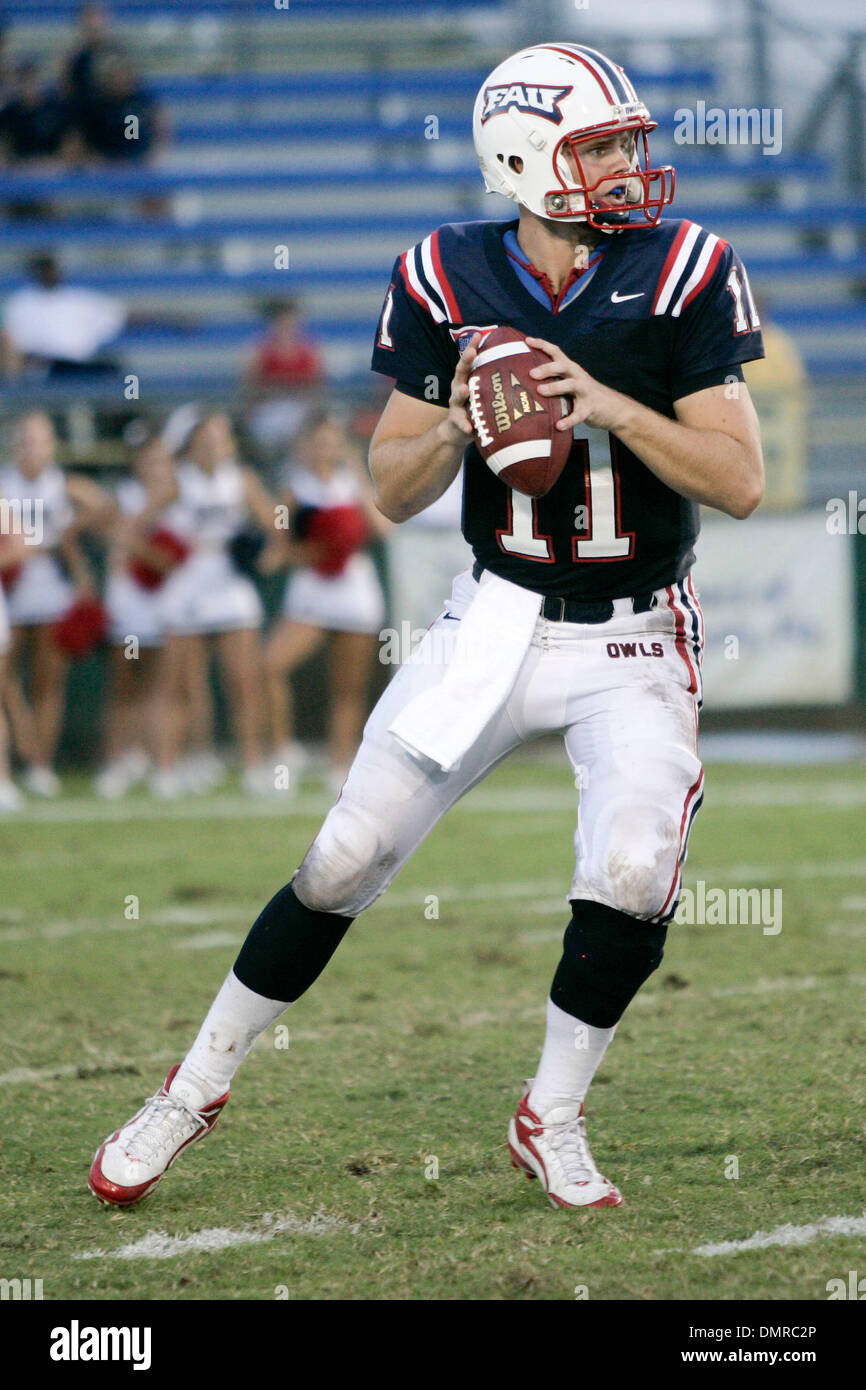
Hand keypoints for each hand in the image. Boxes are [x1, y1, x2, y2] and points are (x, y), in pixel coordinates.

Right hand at [439, 333, 482, 447]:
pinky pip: (460, 423)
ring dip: (461, 393)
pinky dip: (464, 425)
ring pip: (456, 397)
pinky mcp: (456, 422)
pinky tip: (468, 428)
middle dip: (466, 361)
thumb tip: (516, 364)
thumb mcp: (482, 391)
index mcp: (466, 379)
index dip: (471, 347)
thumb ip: (492, 379)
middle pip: (460, 372)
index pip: (468, 360)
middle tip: (472, 352)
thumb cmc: (476, 406)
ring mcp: (455, 405)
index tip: (478, 334)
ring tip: (465, 389)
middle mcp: (458, 389)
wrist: (457, 431)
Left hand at [526, 336, 628, 433]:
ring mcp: (586, 392)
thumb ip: (556, 382)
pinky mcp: (591, 408)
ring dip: (556, 387)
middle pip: (563, 366)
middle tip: (531, 373)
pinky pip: (578, 414)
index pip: (556, 352)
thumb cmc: (587, 397)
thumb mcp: (572, 384)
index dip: (542, 345)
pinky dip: (568, 420)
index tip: (527, 340)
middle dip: (547, 368)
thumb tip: (527, 385)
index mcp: (572, 370)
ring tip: (541, 391)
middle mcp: (579, 377)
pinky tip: (558, 425)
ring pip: (571, 385)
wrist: (616, 409)